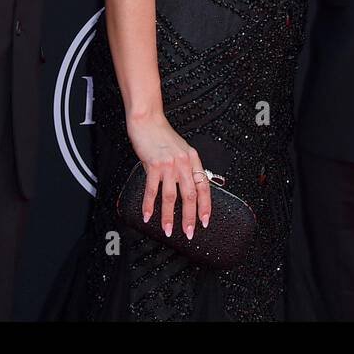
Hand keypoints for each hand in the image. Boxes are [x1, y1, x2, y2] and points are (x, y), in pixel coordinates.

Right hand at [125, 112, 211, 239]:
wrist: (148, 121)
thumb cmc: (162, 135)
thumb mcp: (181, 150)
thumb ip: (185, 167)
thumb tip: (189, 187)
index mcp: (193, 159)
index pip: (204, 187)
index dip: (205, 206)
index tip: (205, 221)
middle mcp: (183, 163)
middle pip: (190, 195)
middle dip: (190, 217)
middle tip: (189, 232)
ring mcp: (169, 164)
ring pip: (171, 196)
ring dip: (169, 216)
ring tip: (168, 230)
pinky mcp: (154, 165)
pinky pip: (152, 190)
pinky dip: (150, 205)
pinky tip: (148, 215)